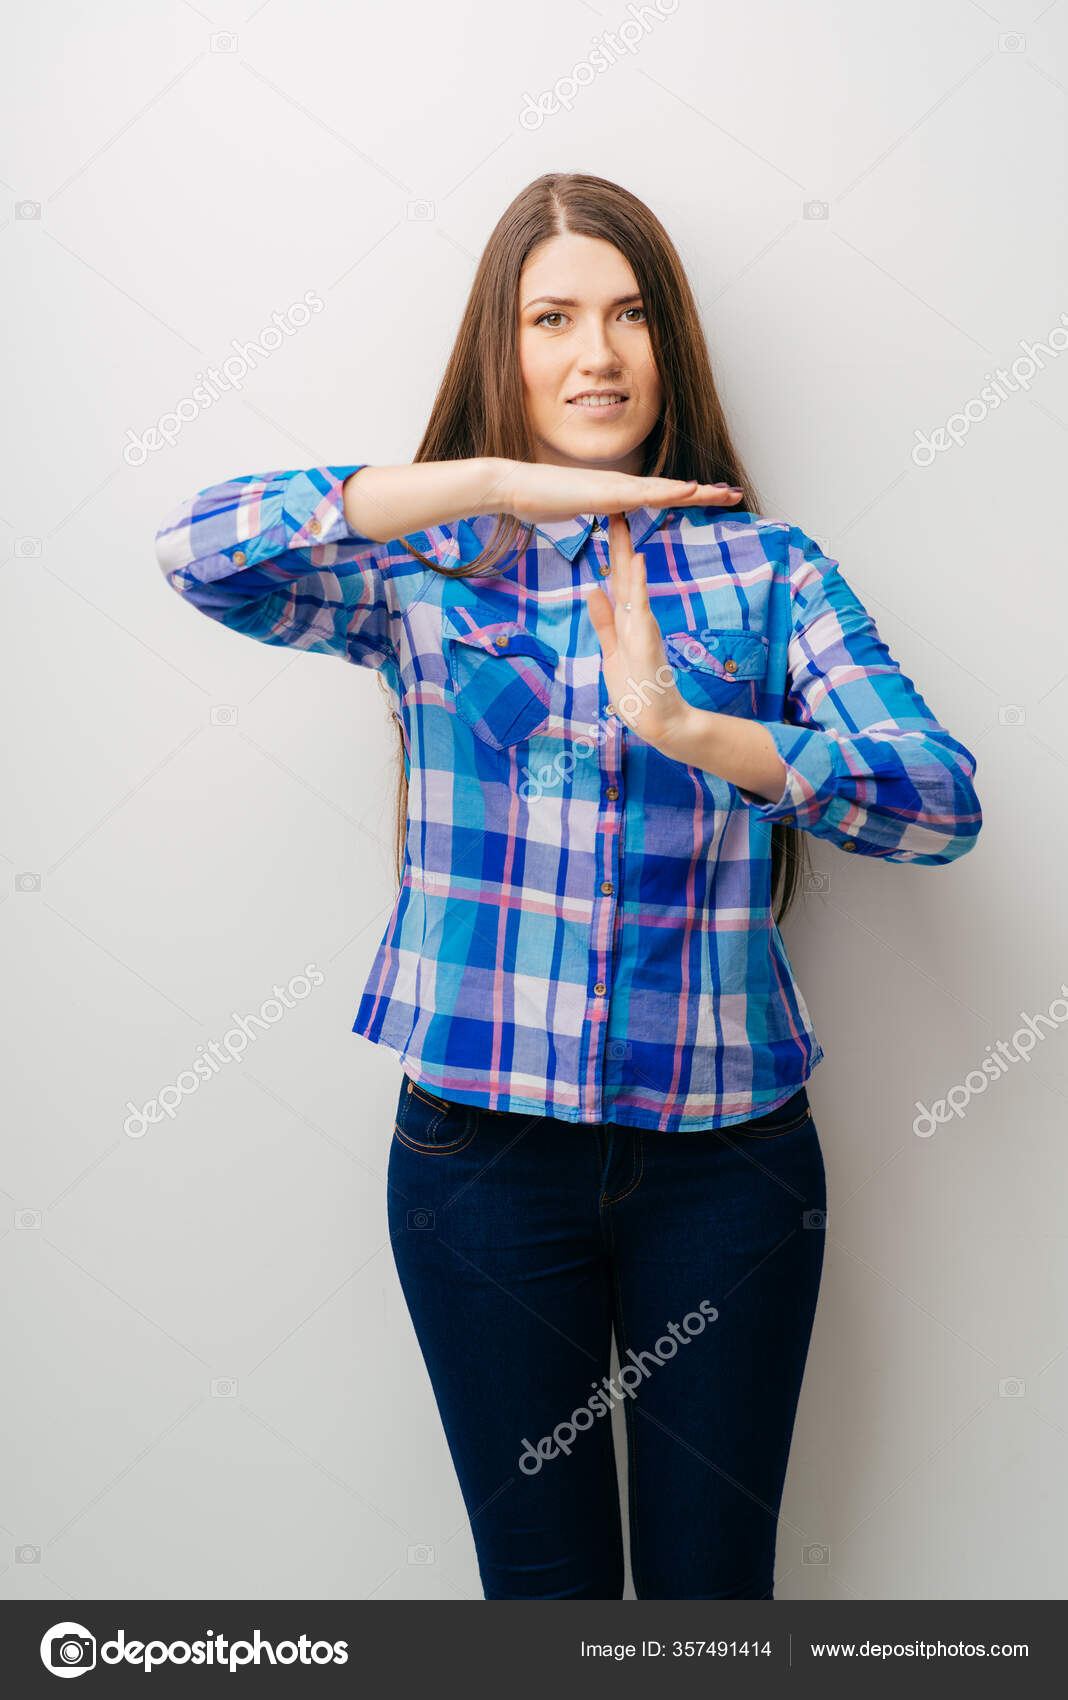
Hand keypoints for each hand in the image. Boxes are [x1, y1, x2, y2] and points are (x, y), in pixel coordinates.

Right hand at [498, 461, 743, 525]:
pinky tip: (690, 490)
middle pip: (671, 490)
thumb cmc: (536, 498)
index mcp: (616, 493)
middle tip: (734, 493)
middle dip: (704, 493)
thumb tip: (601, 515)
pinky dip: (669, 491)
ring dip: (696, 492)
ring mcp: (615, 487)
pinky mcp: (605, 493)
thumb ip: (592, 511)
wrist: (512, 485)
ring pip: (664, 490)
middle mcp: (621, 486)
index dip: (687, 496)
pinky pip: (643, 494)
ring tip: (723, 493)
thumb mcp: (573, 510)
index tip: (712, 496)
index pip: (659, 496)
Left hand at [585, 512, 698, 751]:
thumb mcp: (612, 651)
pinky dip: (637, 585)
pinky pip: (640, 609)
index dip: (612, 552)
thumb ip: (604, 622)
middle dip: (619, 541)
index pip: (617, 579)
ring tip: (623, 522)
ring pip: (631, 584)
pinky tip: (636, 561)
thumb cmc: (639, 690)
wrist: (660, 721)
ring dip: (626, 553)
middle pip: (624, 574)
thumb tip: (594, 590)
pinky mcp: (646, 641)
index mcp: (626, 621)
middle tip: (615, 506)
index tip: (608, 522)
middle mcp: (636, 619)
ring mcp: (642, 628)